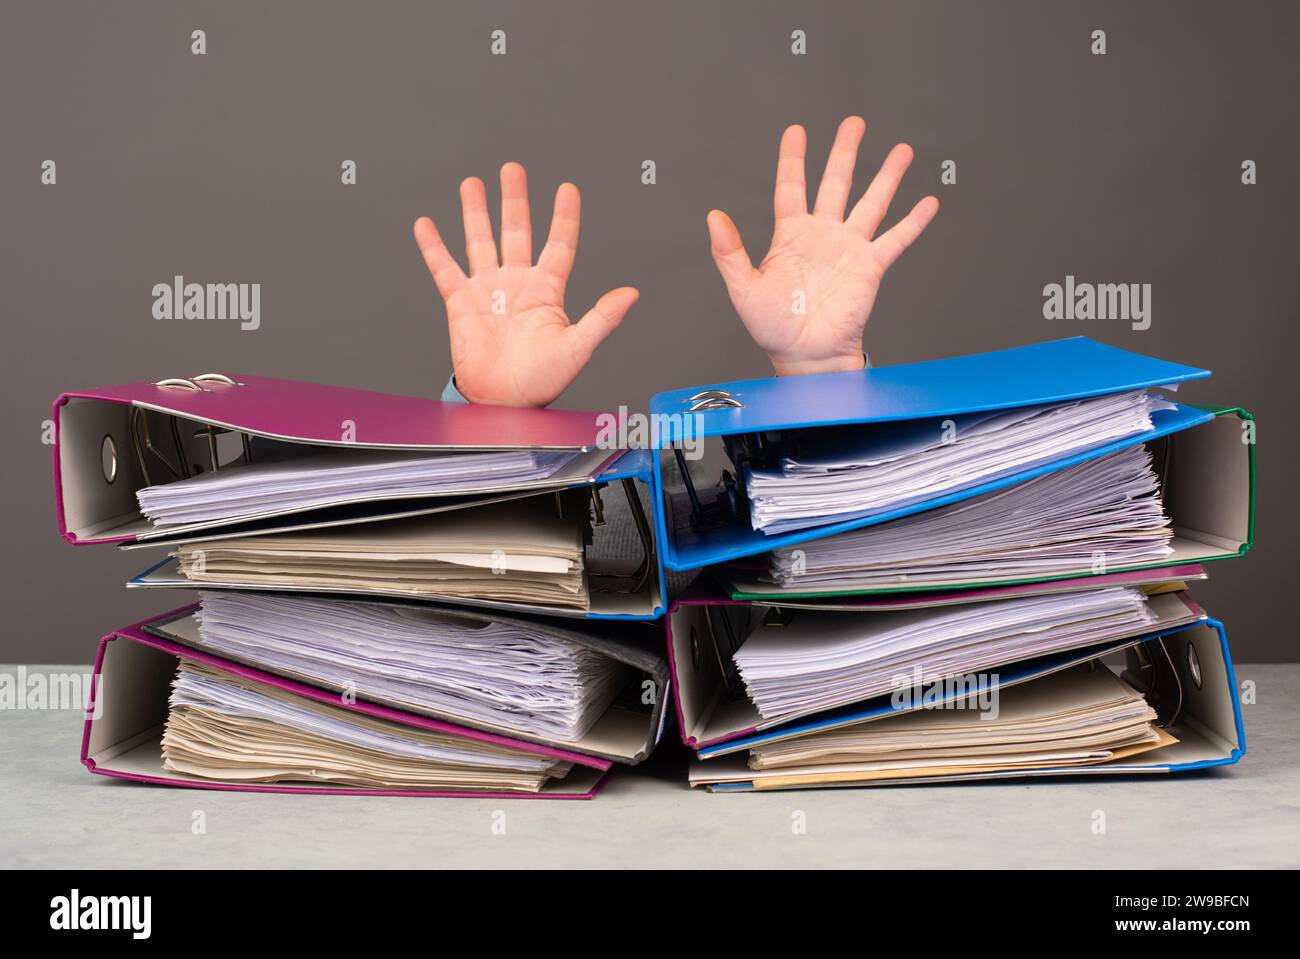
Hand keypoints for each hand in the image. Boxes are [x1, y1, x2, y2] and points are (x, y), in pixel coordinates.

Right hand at [414, 163, 637, 406]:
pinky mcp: (461, 303)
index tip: (567, 189)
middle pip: (516, 231)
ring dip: (475, 212)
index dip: (564, 217)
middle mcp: (517, 284)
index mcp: (547, 291)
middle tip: (512, 170)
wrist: (506, 404)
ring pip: (480, 241)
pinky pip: (444, 268)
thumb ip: (603, 318)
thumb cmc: (542, 381)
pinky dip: (433, 247)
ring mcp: (488, 290)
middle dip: (514, 200)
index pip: (559, 244)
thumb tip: (631, 293)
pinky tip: (426, 224)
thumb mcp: (578, 347)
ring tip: (472, 183)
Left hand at [707, 116, 938, 375]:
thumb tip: (714, 217)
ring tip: (901, 150)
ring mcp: (848, 249)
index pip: (791, 187)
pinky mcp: (870, 267)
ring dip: (886, 176)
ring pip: (870, 202)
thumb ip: (729, 252)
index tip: (796, 131)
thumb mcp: (743, 289)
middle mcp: (822, 236)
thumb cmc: (774, 329)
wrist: (805, 357)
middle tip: (854, 123)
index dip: (793, 159)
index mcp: (790, 236)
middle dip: (845, 152)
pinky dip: (913, 222)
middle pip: (835, 183)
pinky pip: (895, 239)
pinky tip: (928, 202)